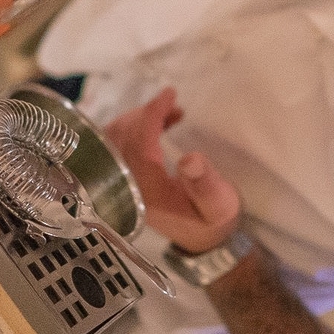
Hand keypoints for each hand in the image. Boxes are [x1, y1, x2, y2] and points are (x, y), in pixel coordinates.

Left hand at [101, 88, 241, 253]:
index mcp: (147, 191)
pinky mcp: (127, 178)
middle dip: (143, 114)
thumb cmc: (211, 220)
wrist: (202, 239)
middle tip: (170, 103)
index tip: (170, 94)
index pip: (139, 143)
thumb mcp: (218, 204)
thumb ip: (205, 183)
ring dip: (138, 119)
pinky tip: (163, 122)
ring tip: (168, 111)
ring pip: (116, 140)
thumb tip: (190, 158)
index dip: (152, 115)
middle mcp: (128, 186)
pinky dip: (137, 128)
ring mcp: (124, 183)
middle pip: (120, 138)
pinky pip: (121, 146)